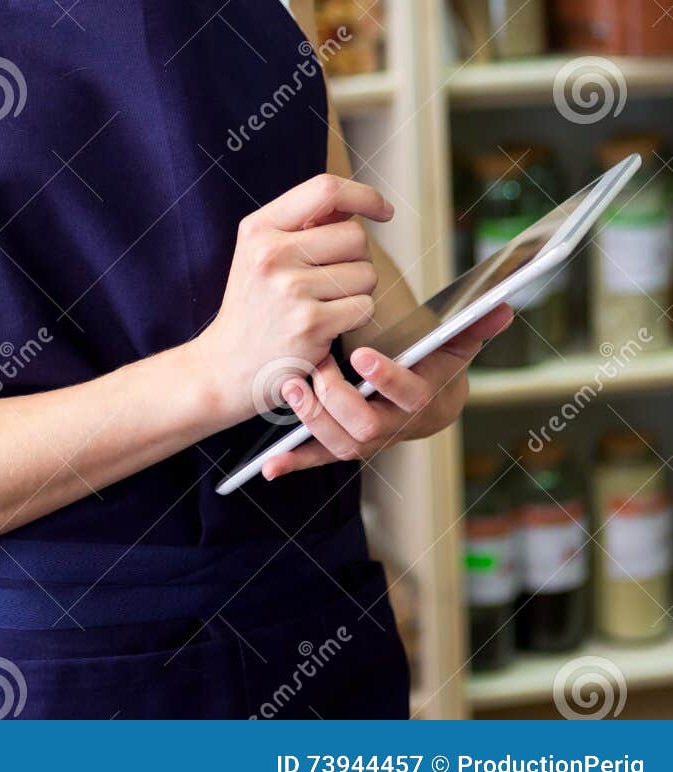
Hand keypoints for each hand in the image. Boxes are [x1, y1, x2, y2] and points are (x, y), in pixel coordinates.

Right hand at [190, 171, 393, 429]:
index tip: (383, 210)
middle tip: (331, 278)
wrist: (225, 365)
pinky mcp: (310, 325)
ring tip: (324, 303)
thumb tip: (358, 203)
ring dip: (357, 289)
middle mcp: (271, 254)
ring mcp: (290, 290)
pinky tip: (328, 324)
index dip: (364, 195)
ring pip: (365, 272)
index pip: (325, 188)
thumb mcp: (261, 253)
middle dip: (357, 257)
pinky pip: (364, 306)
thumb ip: (303, 224)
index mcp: (258, 228)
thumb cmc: (254, 305)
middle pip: (355, 235)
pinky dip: (355, 316)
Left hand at [260, 302, 513, 478]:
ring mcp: (370, 440)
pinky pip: (319, 459)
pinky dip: (294, 462)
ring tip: (290, 385)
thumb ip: (473, 326)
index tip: (362, 356)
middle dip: (338, 398)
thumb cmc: (435, 363)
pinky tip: (268, 465)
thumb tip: (502, 305)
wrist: (429, 403)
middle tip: (315, 366)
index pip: (410, 396)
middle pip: (369, 428)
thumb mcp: (455, 345)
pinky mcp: (344, 446)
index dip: (387, 379)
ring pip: (342, 445)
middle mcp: (397, 427)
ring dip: (312, 420)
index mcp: (425, 400)